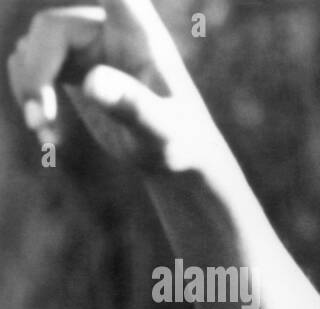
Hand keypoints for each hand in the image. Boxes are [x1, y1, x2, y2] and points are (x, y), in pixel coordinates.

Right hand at [7, 0, 220, 173]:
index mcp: (136, 29)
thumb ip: (133, 105)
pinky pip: (33, 66)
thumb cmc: (180, 143)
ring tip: (44, 131)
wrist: (177, 159)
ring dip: (29, 88)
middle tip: (40, 117)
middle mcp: (108, 28)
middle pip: (50, 28)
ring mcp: (88, 45)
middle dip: (37, 73)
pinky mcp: (73, 65)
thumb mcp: (159, 129)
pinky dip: (31, 96)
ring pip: (34, 48)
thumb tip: (92, 83)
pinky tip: (46, 133)